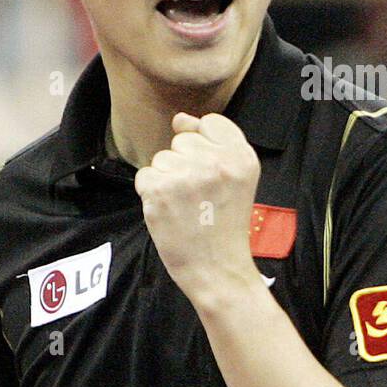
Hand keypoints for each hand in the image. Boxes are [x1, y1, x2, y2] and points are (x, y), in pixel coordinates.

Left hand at [134, 112, 260, 300]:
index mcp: (241, 155)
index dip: (204, 149)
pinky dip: (151, 193)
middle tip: (199, 197)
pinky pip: (145, 176)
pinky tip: (170, 211)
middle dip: (184, 165)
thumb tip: (179, 119)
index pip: (209, 124)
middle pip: (181, 141)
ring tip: (186, 206)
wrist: (217, 268)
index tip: (212, 177)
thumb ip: (211, 142)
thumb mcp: (236, 177)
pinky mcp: (159, 191)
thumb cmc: (224, 223)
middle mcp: (215, 162)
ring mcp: (185, 176)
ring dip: (167, 180)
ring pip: (161, 158)